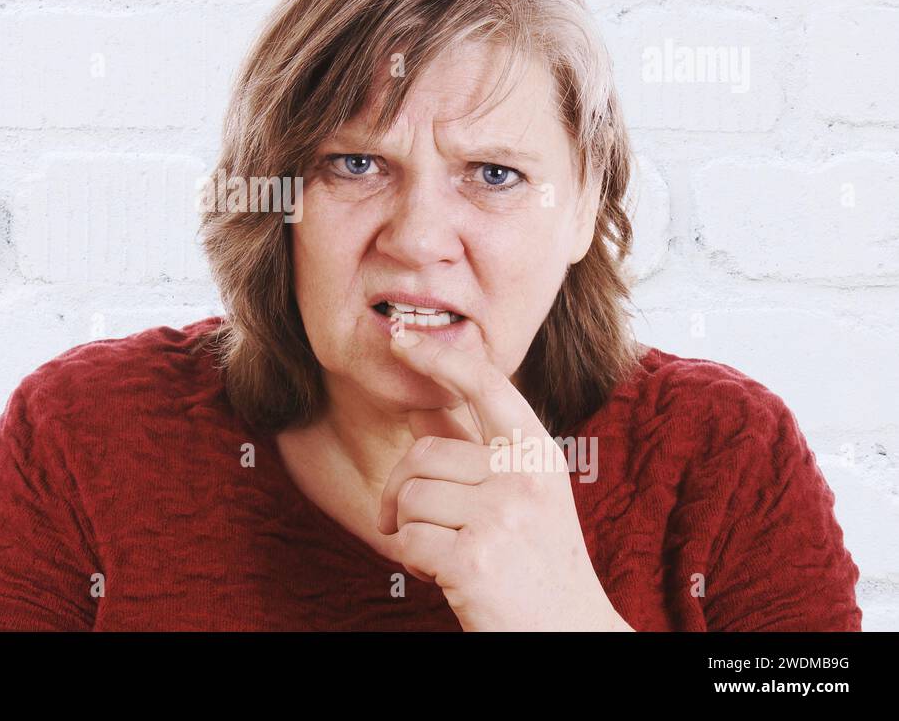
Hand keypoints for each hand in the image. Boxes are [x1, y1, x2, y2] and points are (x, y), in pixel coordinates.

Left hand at [377, 322, 631, 630]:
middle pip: (422, 452)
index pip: (486, 385)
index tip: (401, 337)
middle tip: (414, 525)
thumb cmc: (536, 566)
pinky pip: (407, 539)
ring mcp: (501, 518)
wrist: (571, 636)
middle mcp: (524, 478)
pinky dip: (411, 561)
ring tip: (441, 553)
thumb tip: (420, 402)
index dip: (439, 356)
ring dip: (408, 530)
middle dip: (402, 489)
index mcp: (537, 456)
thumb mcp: (520, 497)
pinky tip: (444, 576)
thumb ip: (473, 451)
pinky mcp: (473, 560)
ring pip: (410, 496)